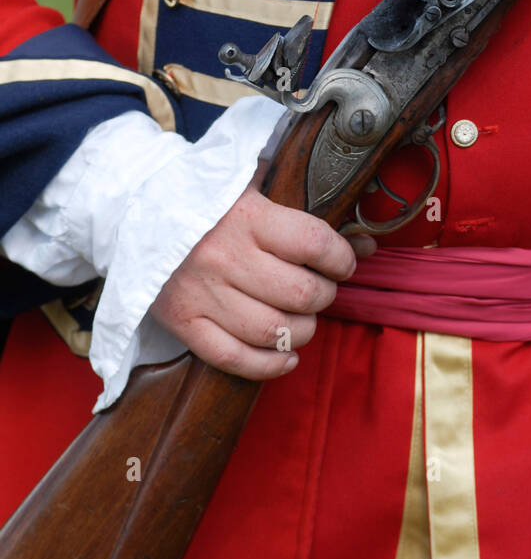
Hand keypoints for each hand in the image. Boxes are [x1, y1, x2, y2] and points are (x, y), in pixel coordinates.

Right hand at [151, 186, 375, 379]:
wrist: (136, 211)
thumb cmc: (208, 202)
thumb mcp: (256, 193)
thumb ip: (307, 219)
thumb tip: (367, 244)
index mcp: (245, 215)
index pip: (315, 244)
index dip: (341, 258)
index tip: (343, 262)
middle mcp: (224, 256)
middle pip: (300, 294)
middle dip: (324, 296)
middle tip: (321, 290)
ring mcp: (202, 293)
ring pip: (273, 331)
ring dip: (302, 331)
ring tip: (302, 319)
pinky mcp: (182, 322)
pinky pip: (234, 358)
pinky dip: (269, 365)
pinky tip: (286, 355)